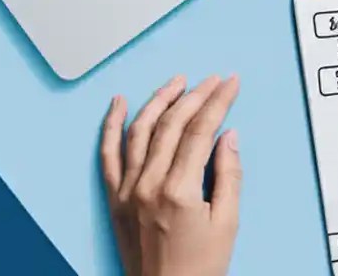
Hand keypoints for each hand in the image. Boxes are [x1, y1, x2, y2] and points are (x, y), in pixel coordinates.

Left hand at [100, 75, 241, 275]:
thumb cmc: (199, 268)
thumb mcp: (227, 223)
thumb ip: (229, 175)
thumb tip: (228, 137)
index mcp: (179, 191)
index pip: (201, 131)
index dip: (218, 102)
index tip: (230, 83)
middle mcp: (148, 186)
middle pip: (172, 125)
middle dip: (195, 96)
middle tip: (213, 79)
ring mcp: (127, 191)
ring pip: (140, 132)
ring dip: (158, 101)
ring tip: (176, 82)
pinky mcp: (114, 199)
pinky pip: (107, 155)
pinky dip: (111, 126)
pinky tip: (118, 104)